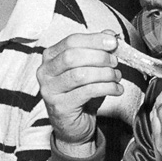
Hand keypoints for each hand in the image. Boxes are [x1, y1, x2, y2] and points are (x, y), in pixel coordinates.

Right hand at [37, 31, 123, 151]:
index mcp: (50, 57)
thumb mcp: (89, 69)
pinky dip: (106, 88)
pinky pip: (87, 92)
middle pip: (73, 56)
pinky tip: (116, 89)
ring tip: (116, 77)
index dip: (94, 40)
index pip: (71, 41)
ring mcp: (50, 90)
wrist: (73, 126)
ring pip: (80, 75)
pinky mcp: (60, 106)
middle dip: (99, 57)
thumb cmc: (80, 95)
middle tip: (115, 62)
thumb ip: (96, 50)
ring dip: (104, 74)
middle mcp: (45, 72)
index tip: (113, 42)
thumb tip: (110, 34)